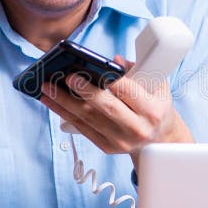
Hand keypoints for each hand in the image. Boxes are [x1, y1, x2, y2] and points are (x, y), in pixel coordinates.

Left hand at [39, 56, 192, 169]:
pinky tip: (53, 102)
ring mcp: (121, 141)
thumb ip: (138, 71)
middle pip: (106, 108)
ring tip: (48, 88)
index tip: (93, 68)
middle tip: (66, 76)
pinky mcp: (108, 148)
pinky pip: (83, 129)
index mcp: (152, 111)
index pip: (128, 92)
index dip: (110, 80)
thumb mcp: (157, 86)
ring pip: (89, 119)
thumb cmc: (156, 107)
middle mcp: (137, 129)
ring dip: (65, 103)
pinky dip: (66, 114)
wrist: (159, 141)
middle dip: (84, 91)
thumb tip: (115, 60)